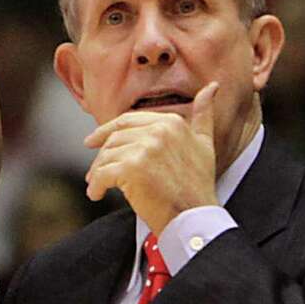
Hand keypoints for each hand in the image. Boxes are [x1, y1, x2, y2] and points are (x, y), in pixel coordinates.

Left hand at [83, 82, 218, 232]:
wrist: (195, 216)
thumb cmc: (198, 185)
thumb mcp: (204, 143)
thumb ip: (203, 114)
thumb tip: (212, 87)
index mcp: (171, 122)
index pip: (127, 121)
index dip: (106, 131)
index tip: (92, 142)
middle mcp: (158, 130)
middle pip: (114, 139)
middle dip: (101, 156)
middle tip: (93, 173)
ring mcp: (144, 149)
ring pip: (106, 156)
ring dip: (97, 173)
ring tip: (97, 186)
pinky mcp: (132, 169)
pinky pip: (102, 174)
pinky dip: (96, 186)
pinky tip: (97, 194)